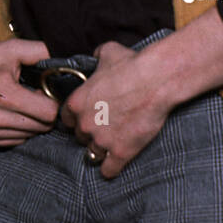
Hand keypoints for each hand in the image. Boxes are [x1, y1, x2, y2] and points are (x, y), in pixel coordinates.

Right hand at [0, 31, 57, 146]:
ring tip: (20, 103)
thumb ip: (42, 52)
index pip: (48, 113)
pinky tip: (11, 113)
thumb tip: (65, 62)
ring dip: (31, 122)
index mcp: (5, 95)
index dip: (51, 101)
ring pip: (29, 136)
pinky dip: (18, 129)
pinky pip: (15, 141)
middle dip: (43, 112)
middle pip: (41, 127)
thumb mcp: (13, 48)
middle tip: (33, 96)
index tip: (42, 90)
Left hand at [61, 41, 169, 178]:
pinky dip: (110, 169)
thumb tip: (96, 57)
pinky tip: (114, 165)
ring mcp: (102, 140)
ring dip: (100, 150)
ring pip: (92, 154)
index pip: (66, 119)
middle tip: (103, 128)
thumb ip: (96, 58)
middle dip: (90, 133)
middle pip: (80, 137)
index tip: (86, 117)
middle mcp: (85, 124)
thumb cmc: (132, 64)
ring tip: (110, 146)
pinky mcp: (121, 152)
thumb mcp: (107, 52)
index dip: (77, 118)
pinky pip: (108, 170)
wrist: (155, 80)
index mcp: (77, 102)